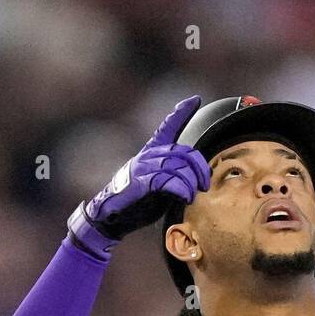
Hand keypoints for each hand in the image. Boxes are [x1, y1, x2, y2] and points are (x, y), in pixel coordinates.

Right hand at [67, 95, 211, 258]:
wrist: (110, 216)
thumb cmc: (137, 202)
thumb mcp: (160, 186)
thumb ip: (174, 177)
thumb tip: (196, 180)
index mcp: (152, 152)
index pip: (167, 127)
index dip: (180, 113)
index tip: (194, 99)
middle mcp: (148, 155)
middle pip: (183, 152)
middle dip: (199, 168)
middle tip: (204, 184)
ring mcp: (144, 167)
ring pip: (177, 166)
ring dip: (191, 181)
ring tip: (193, 194)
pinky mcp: (141, 182)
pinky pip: (167, 180)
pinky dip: (180, 188)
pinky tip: (186, 197)